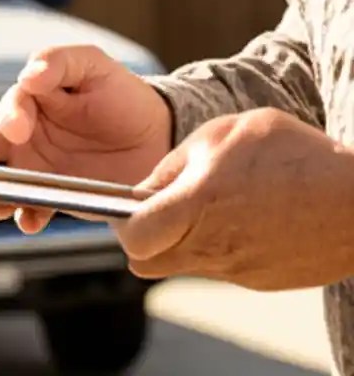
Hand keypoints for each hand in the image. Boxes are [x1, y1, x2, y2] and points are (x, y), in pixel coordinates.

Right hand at [0, 45, 171, 232]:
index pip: (9, 108)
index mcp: (31, 102)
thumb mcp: (94, 65)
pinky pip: (32, 209)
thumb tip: (29, 74)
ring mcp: (37, 169)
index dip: (9, 117)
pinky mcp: (54, 197)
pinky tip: (28, 221)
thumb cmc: (121, 95)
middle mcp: (25, 137)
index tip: (16, 129)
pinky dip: (25, 217)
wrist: (158, 139)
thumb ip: (59, 62)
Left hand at [116, 108, 353, 289]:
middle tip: (162, 209)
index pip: (131, 238)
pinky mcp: (261, 281)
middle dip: (144, 238)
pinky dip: (221, 247)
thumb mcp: (226, 133)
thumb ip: (177, 160)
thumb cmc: (294, 156)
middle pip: (146, 263)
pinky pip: (222, 268)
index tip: (128, 205)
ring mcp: (237, 271)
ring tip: (214, 205)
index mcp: (196, 207)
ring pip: (183, 265)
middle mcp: (212, 248)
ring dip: (184, 241)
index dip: (121, 223)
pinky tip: (246, 218)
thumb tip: (147, 187)